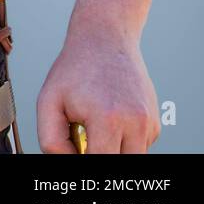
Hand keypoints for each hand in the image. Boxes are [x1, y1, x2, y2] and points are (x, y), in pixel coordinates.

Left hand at [37, 26, 159, 152]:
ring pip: (131, 158)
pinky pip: (139, 147)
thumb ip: (51, 138)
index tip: (74, 147)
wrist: (104, 39)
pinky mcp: (155, 123)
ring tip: (96, 124)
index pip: (99, 162)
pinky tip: (110, 117)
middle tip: (83, 135)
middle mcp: (135, 123)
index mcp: (108, 119)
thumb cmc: (74, 70)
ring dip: (113, 150)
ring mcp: (149, 123)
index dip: (82, 161)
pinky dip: (124, 141)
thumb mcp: (48, 100)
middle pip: (118, 164)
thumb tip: (65, 162)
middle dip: (99, 154)